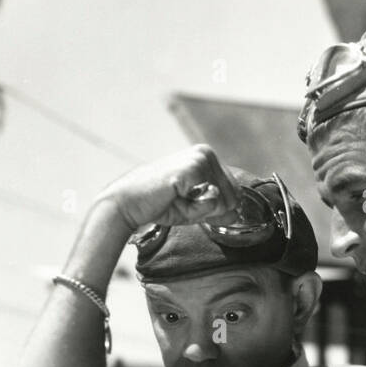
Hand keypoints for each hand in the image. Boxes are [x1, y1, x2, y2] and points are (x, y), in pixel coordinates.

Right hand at [95, 144, 241, 233]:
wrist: (129, 202)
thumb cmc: (160, 204)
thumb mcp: (196, 209)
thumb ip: (218, 210)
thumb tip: (236, 213)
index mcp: (207, 159)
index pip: (234, 193)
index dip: (217, 209)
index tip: (188, 202)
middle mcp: (206, 153)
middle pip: (234, 198)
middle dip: (210, 211)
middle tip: (181, 202)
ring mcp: (201, 158)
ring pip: (226, 201)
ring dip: (201, 210)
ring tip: (177, 199)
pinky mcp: (194, 167)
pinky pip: (214, 201)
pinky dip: (195, 208)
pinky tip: (176, 196)